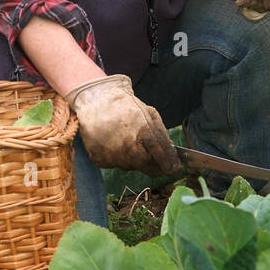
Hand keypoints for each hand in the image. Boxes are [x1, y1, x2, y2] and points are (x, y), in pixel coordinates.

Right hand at [65, 74, 180, 176]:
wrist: (95, 100)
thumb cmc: (125, 106)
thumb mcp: (149, 114)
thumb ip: (161, 135)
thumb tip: (171, 156)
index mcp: (144, 132)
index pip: (162, 157)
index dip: (170, 166)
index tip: (174, 169)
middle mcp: (129, 147)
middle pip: (147, 167)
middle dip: (153, 165)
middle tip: (152, 157)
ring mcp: (113, 155)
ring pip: (130, 166)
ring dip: (133, 159)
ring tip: (126, 140)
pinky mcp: (99, 159)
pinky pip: (114, 164)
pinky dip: (117, 157)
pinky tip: (113, 142)